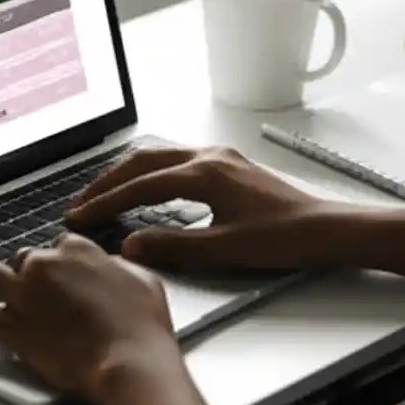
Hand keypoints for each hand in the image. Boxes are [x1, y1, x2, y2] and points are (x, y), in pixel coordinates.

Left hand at [0, 235, 209, 404]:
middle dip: (27, 272)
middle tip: (33, 289)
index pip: (58, 247)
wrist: (128, 363)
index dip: (61, 263)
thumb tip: (110, 264)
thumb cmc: (142, 326)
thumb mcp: (143, 279)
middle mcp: (43, 266)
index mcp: (76, 249)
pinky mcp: (9, 327)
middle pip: (24, 259)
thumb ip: (117, 266)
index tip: (63, 276)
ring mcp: (22, 295)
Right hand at [67, 145, 334, 269]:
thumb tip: (129, 244)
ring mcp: (219, 156)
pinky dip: (150, 170)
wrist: (324, 228)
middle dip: (108, 181)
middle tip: (81, 202)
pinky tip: (144, 186)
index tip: (79, 216)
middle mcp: (208, 156)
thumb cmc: (281, 239)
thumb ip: (173, 246)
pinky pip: (176, 158)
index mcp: (204, 173)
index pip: (140, 186)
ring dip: (127, 172)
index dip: (106, 202)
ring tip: (103, 192)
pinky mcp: (227, 164)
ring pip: (158, 154)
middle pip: (143, 160)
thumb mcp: (223, 249)